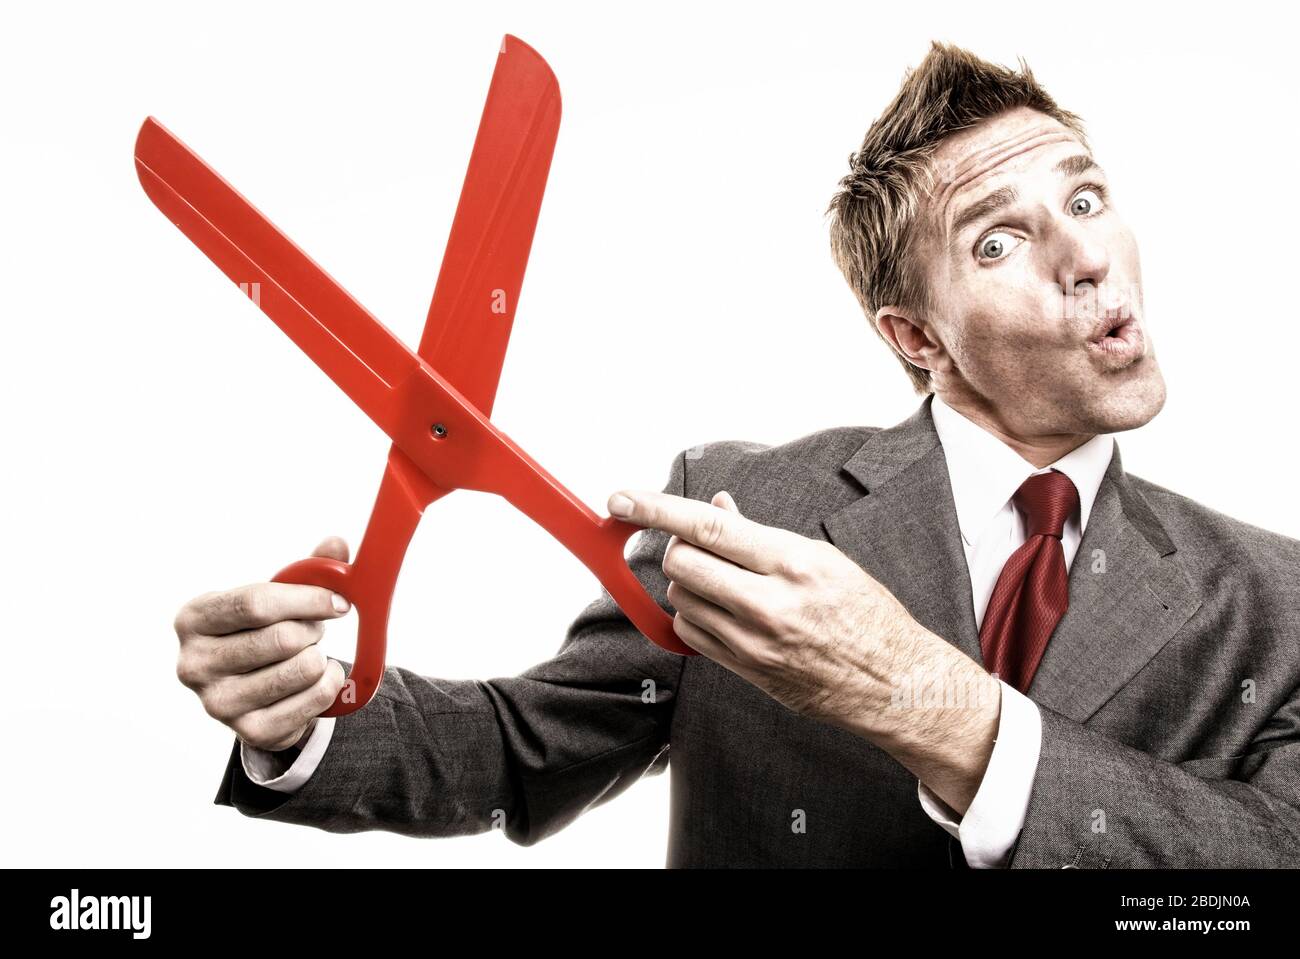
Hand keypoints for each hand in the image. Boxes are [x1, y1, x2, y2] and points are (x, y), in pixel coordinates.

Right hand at [173, 537, 350, 751]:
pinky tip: (316, 677)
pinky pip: (314, 699)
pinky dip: (329, 683)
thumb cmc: (263, 628)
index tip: (338, 600)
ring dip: (320, 655)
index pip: (255, 604)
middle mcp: (193, 664)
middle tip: (314, 630)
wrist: (254, 688)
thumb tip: (337, 544)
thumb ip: (310, 568)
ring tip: (309, 652)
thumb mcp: (277, 595)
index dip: (306, 598)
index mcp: (193, 618)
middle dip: (312, 629)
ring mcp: (217, 703)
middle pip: (282, 638)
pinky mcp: (249, 732)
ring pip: (302, 668)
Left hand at [608, 487, 999, 810]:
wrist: (893, 683)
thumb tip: (717, 504)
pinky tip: (722, 610)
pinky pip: (690, 634)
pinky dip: (693, 615)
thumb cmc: (864, 612)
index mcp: (793, 563)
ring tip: (724, 582)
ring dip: (687, 583)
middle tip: (698, 547)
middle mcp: (770, 603)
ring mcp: (755, 643)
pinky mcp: (746, 671)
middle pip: (682, 564)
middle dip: (679, 548)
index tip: (622, 499)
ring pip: (680, 599)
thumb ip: (760, 534)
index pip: (709, 526)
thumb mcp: (822, 558)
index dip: (657, 509)